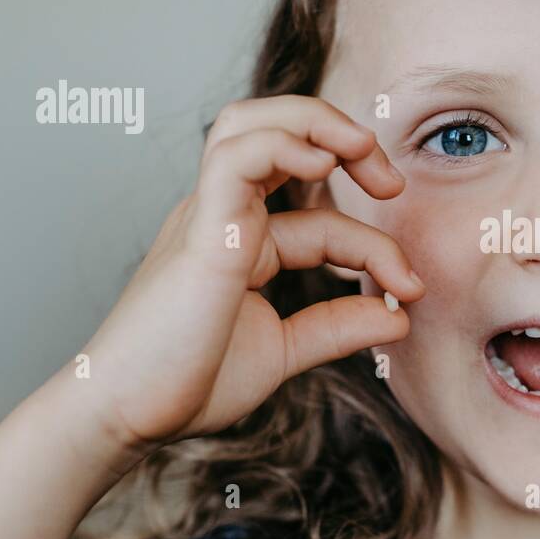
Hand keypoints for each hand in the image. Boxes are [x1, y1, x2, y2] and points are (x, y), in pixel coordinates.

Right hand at [75, 95, 423, 453]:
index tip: (412, 290)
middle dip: (344, 139)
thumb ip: (337, 326)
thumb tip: (399, 315)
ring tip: (364, 149)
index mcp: (244, 240)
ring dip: (316, 122)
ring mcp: (208, 216)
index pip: (325, 221)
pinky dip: (283, 145)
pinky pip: (236, 158)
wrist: (127, 416)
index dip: (378, 248)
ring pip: (251, 125)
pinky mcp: (200, 230)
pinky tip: (324, 165)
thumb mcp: (282, 350)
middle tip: (392, 183)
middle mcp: (224, 215)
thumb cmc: (186, 382)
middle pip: (278, 134)